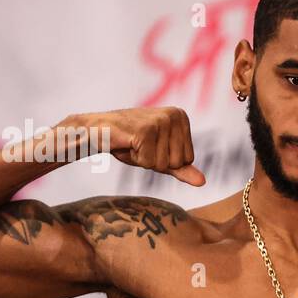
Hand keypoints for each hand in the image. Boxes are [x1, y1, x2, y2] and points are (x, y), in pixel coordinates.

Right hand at [61, 106, 204, 185]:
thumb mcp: (159, 156)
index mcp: (181, 117)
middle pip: (177, 162)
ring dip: (144, 160)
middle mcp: (174, 115)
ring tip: (132, 143)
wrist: (95, 131)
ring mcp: (161, 121)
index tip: (149, 145)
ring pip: (163, 164)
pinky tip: (126, 143)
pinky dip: (135, 159)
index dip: (164, 159)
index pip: (187, 159)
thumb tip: (202, 182)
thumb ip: (181, 168)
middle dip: (155, 161)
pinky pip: (149, 163)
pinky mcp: (146, 130)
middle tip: (139, 145)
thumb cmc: (128, 142)